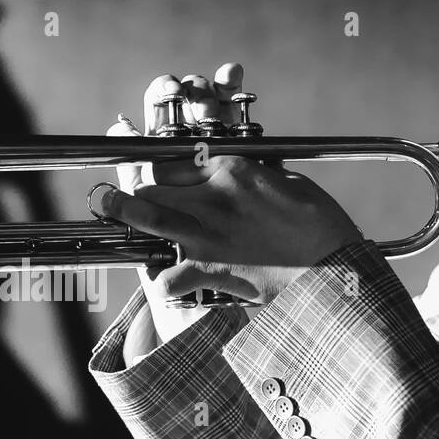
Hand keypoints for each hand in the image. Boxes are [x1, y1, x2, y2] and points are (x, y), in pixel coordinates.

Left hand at [104, 65, 361, 305]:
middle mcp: (214, 197)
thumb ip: (256, 172)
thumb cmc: (320, 226)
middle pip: (154, 183)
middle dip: (134, 187)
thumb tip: (239, 167)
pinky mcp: (209, 269)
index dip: (155, 162)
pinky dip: (162, 281)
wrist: (334, 272)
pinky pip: (169, 277)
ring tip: (104, 205)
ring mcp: (208, 233)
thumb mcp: (289, 182)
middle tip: (113, 190)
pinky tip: (163, 281)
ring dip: (122, 211)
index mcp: (234, 170)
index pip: (178, 158)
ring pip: (149, 217)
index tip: (140, 162)